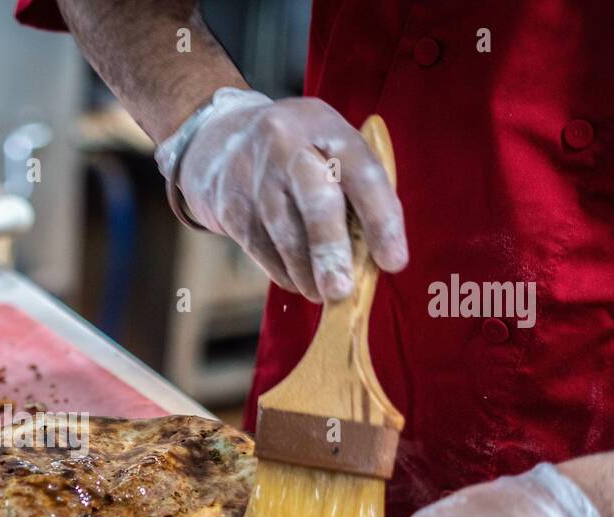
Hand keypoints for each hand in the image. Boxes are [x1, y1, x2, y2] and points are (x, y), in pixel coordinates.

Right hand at [160, 89, 407, 302]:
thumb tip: (374, 255)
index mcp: (325, 126)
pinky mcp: (231, 207)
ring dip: (308, 273)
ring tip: (325, 293)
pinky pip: (261, 249)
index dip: (381, 219)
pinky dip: (285, 272)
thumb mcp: (329, 148)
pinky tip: (299, 280)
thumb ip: (355, 188)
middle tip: (342, 290)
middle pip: (315, 202)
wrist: (220, 144)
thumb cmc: (298, 155)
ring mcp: (254, 176)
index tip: (394, 262)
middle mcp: (286, 146)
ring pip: (285, 235)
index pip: (362, 173)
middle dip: (331, 251)